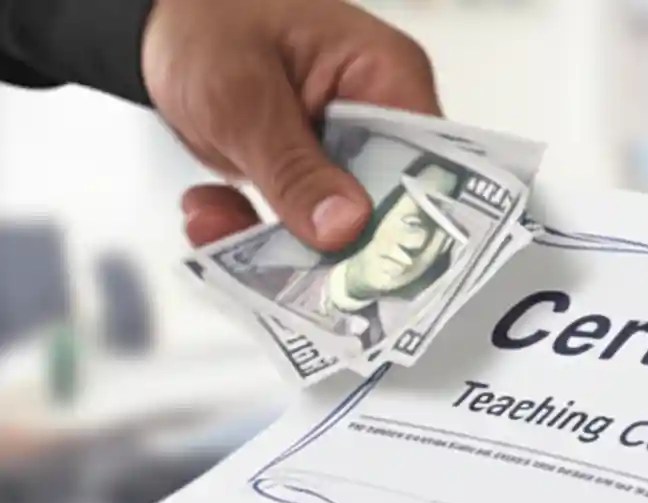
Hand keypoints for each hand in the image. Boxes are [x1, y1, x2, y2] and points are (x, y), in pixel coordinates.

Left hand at [142, 0, 440, 249]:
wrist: (159, 25)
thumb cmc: (206, 23)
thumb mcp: (242, 94)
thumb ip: (292, 166)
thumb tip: (346, 228)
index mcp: (387, 78)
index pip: (425, 164)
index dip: (406, 222)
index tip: (367, 266)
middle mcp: (378, 119)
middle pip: (386, 208)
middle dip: (329, 245)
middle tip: (283, 270)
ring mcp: (345, 152)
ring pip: (338, 230)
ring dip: (278, 245)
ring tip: (216, 224)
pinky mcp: (312, 178)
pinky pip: (301, 228)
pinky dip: (253, 235)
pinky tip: (212, 211)